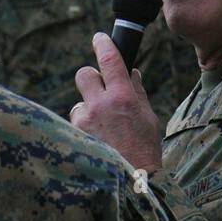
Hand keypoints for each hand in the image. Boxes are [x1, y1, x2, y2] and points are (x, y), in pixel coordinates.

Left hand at [69, 32, 162, 172]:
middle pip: (84, 75)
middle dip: (91, 79)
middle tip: (100, 90)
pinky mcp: (73, 136)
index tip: (99, 38)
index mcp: (123, 97)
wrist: (131, 182)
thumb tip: (131, 73)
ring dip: (88, 110)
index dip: (103, 44)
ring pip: (80, 103)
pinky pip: (76, 124)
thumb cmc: (144, 150)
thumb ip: (137, 93)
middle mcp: (100, 105)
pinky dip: (84, 129)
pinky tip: (96, 143)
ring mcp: (84, 122)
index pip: (109, 60)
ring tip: (102, 131)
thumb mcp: (148, 118)